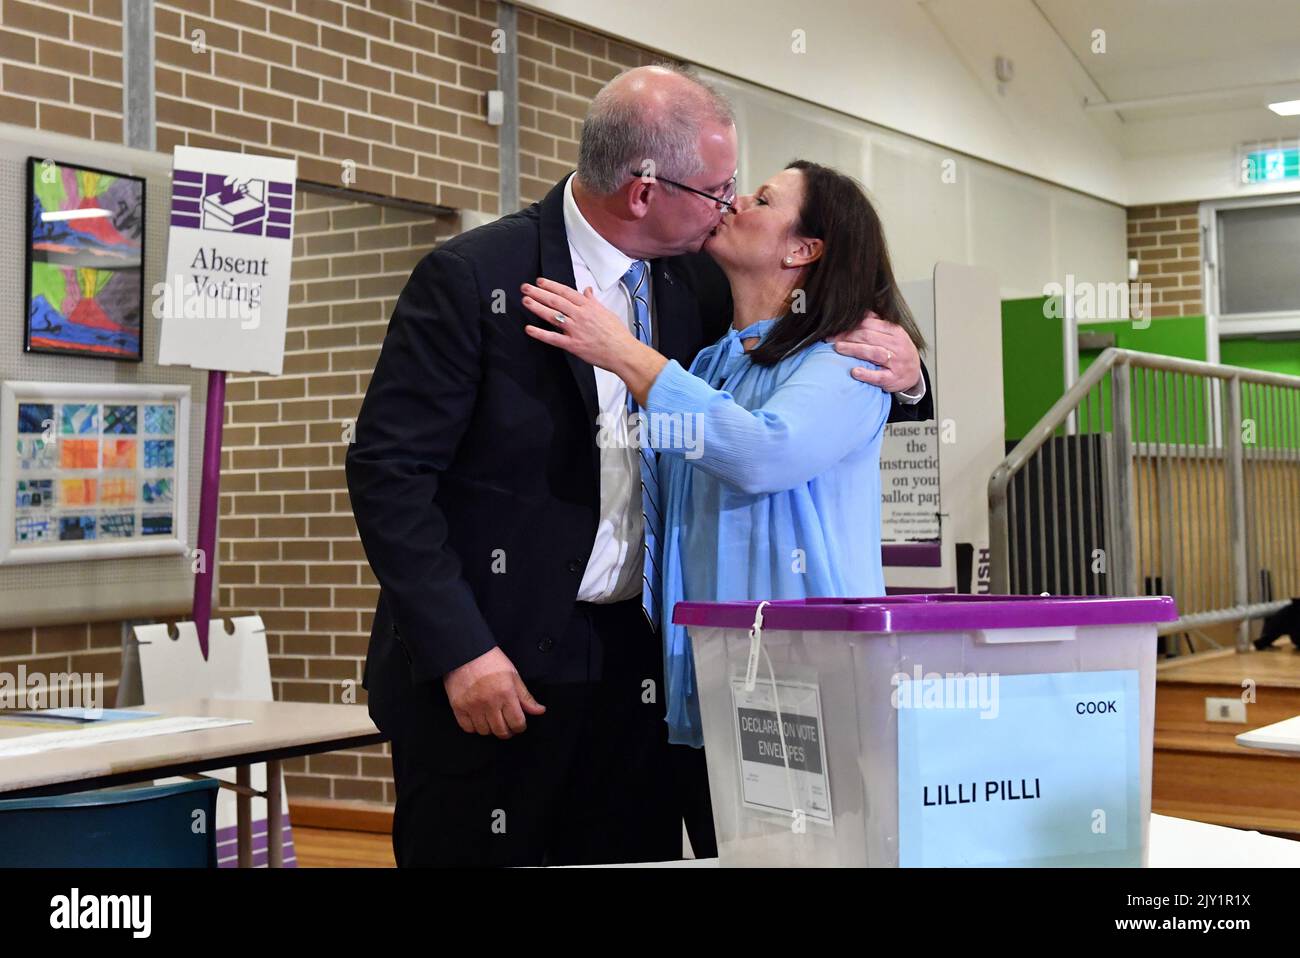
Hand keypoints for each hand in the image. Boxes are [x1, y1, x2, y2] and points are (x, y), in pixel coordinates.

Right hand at [443, 647, 544, 738]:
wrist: (466, 652)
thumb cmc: (491, 661)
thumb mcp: (513, 675)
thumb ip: (525, 696)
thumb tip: (540, 711)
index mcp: (506, 694)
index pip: (517, 722)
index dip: (520, 727)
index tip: (519, 725)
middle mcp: (489, 703)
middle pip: (501, 731)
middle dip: (507, 731)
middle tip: (507, 726)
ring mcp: (472, 706)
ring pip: (484, 731)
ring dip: (490, 729)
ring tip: (492, 720)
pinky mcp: (458, 707)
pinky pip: (468, 728)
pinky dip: (474, 727)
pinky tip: (478, 719)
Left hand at [521, 278, 637, 371]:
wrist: (623, 352)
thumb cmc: (618, 335)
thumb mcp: (607, 312)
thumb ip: (593, 301)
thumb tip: (588, 291)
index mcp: (588, 307)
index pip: (566, 292)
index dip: (551, 285)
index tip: (540, 281)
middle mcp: (580, 316)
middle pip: (555, 301)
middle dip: (539, 292)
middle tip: (526, 288)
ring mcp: (575, 330)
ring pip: (552, 315)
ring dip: (537, 307)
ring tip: (526, 301)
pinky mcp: (573, 345)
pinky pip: (553, 338)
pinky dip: (540, 333)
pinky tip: (530, 329)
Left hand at [829, 311, 921, 393]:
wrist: (914, 373)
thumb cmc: (899, 352)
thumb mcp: (893, 334)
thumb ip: (878, 323)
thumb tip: (860, 312)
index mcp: (895, 332)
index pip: (870, 324)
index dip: (851, 325)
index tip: (835, 328)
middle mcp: (896, 345)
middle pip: (869, 337)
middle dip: (847, 336)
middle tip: (830, 338)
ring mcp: (896, 362)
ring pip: (873, 353)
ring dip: (854, 349)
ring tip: (838, 348)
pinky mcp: (893, 378)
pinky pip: (879, 376)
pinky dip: (866, 374)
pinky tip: (855, 371)